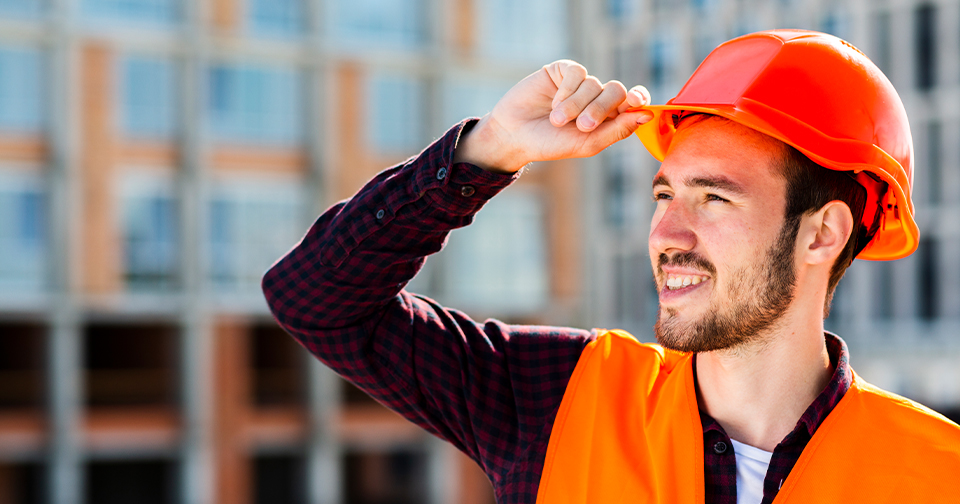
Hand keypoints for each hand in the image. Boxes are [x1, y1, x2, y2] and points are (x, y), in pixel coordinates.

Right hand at [453, 60, 653, 173]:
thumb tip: (648, 115)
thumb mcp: (587, 144)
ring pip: (594, 83)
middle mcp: (596, 98)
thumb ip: (618, 130)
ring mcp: (579, 83)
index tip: (634, 102)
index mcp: (607, 117)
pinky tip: (553, 103)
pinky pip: (577, 73)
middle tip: (583, 126)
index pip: (633, 100)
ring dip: (576, 105)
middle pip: (616, 90)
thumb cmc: (550, 144)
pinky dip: (567, 91)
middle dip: (601, 109)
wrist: (514, 136)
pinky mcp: (562, 71)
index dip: (638, 98)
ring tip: (557, 120)